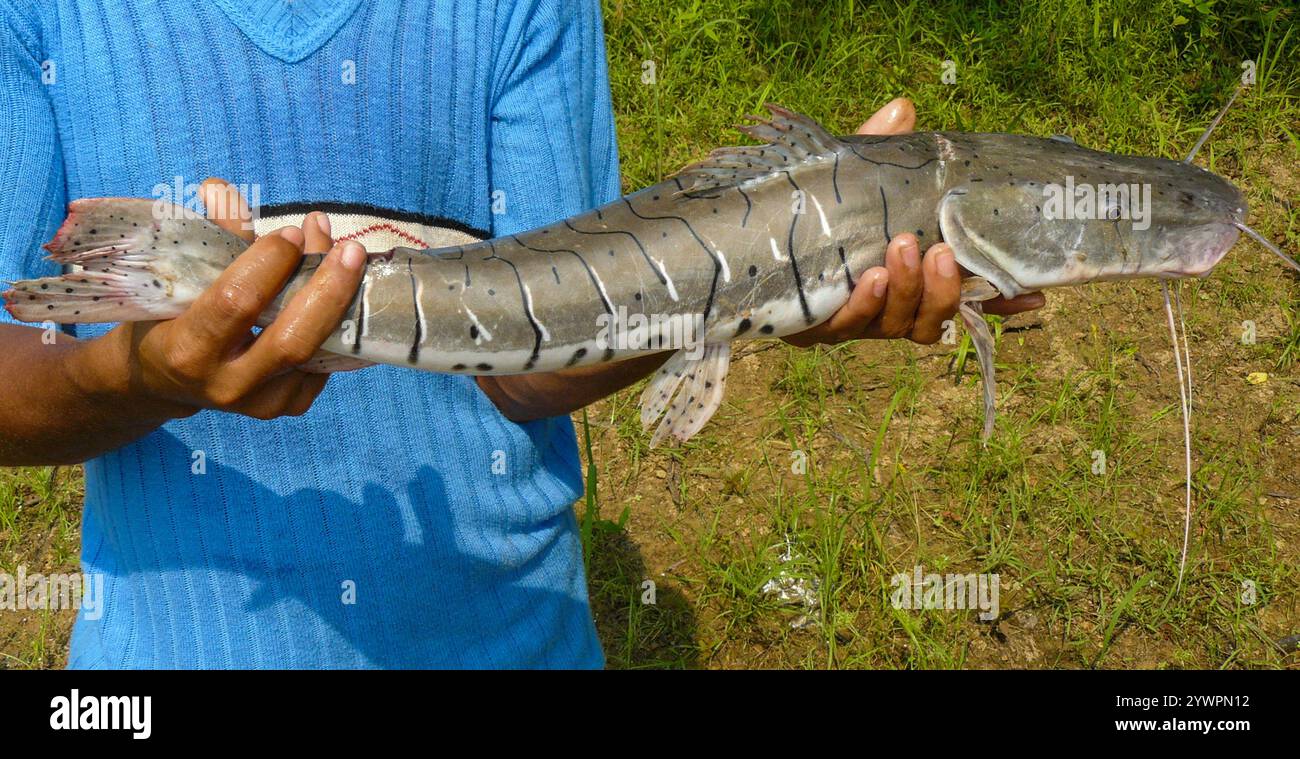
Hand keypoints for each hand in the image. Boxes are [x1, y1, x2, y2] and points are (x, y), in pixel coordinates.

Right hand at [92, 179, 365, 419]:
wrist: (159, 383)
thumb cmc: (165, 319)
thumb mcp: (175, 280)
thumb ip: (208, 237)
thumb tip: (221, 187)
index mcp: (187, 349)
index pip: (237, 303)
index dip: (270, 263)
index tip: (292, 231)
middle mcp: (226, 384)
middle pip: (292, 339)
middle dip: (327, 289)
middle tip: (349, 248)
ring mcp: (261, 403)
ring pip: (316, 351)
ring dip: (339, 300)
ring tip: (348, 257)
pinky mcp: (287, 407)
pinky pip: (324, 362)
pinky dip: (337, 324)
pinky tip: (341, 290)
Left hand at [785, 98, 1044, 347]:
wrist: (745, 244)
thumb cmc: (812, 212)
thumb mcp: (850, 179)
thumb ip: (879, 150)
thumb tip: (903, 108)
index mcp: (910, 282)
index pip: (965, 300)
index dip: (1001, 304)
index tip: (1037, 298)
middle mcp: (888, 310)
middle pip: (932, 321)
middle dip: (942, 288)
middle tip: (936, 249)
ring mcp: (854, 324)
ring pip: (897, 326)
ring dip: (906, 290)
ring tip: (900, 248)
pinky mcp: (813, 331)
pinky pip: (845, 329)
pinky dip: (861, 304)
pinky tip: (867, 278)